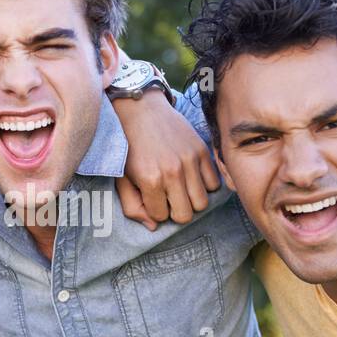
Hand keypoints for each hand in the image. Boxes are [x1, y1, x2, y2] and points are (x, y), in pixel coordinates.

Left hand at [113, 89, 219, 229]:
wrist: (141, 109)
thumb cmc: (128, 146)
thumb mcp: (122, 178)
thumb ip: (133, 207)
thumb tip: (154, 227)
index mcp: (150, 180)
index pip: (161, 217)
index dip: (156, 210)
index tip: (151, 197)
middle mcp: (173, 172)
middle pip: (186, 215)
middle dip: (175, 210)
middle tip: (167, 197)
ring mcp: (190, 161)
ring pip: (202, 203)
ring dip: (191, 200)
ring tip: (180, 188)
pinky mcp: (202, 150)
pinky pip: (214, 183)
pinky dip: (205, 185)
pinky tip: (192, 177)